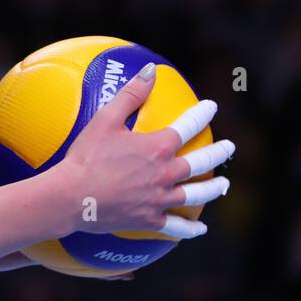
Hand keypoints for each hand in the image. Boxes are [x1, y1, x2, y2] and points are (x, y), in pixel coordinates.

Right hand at [52, 61, 234, 237]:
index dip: (202, 114)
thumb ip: (131, 93)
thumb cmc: (86, 156)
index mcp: (158, 148)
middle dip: (218, 152)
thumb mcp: (105, 119)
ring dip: (213, 189)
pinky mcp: (150, 221)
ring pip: (195, 195)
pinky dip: (190, 229)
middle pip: (201, 162)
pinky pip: (176, 226)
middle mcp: (165, 174)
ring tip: (223, 185)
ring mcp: (159, 200)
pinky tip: (199, 230)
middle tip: (230, 147)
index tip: (212, 107)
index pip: (188, 127)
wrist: (71, 197)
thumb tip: (150, 70)